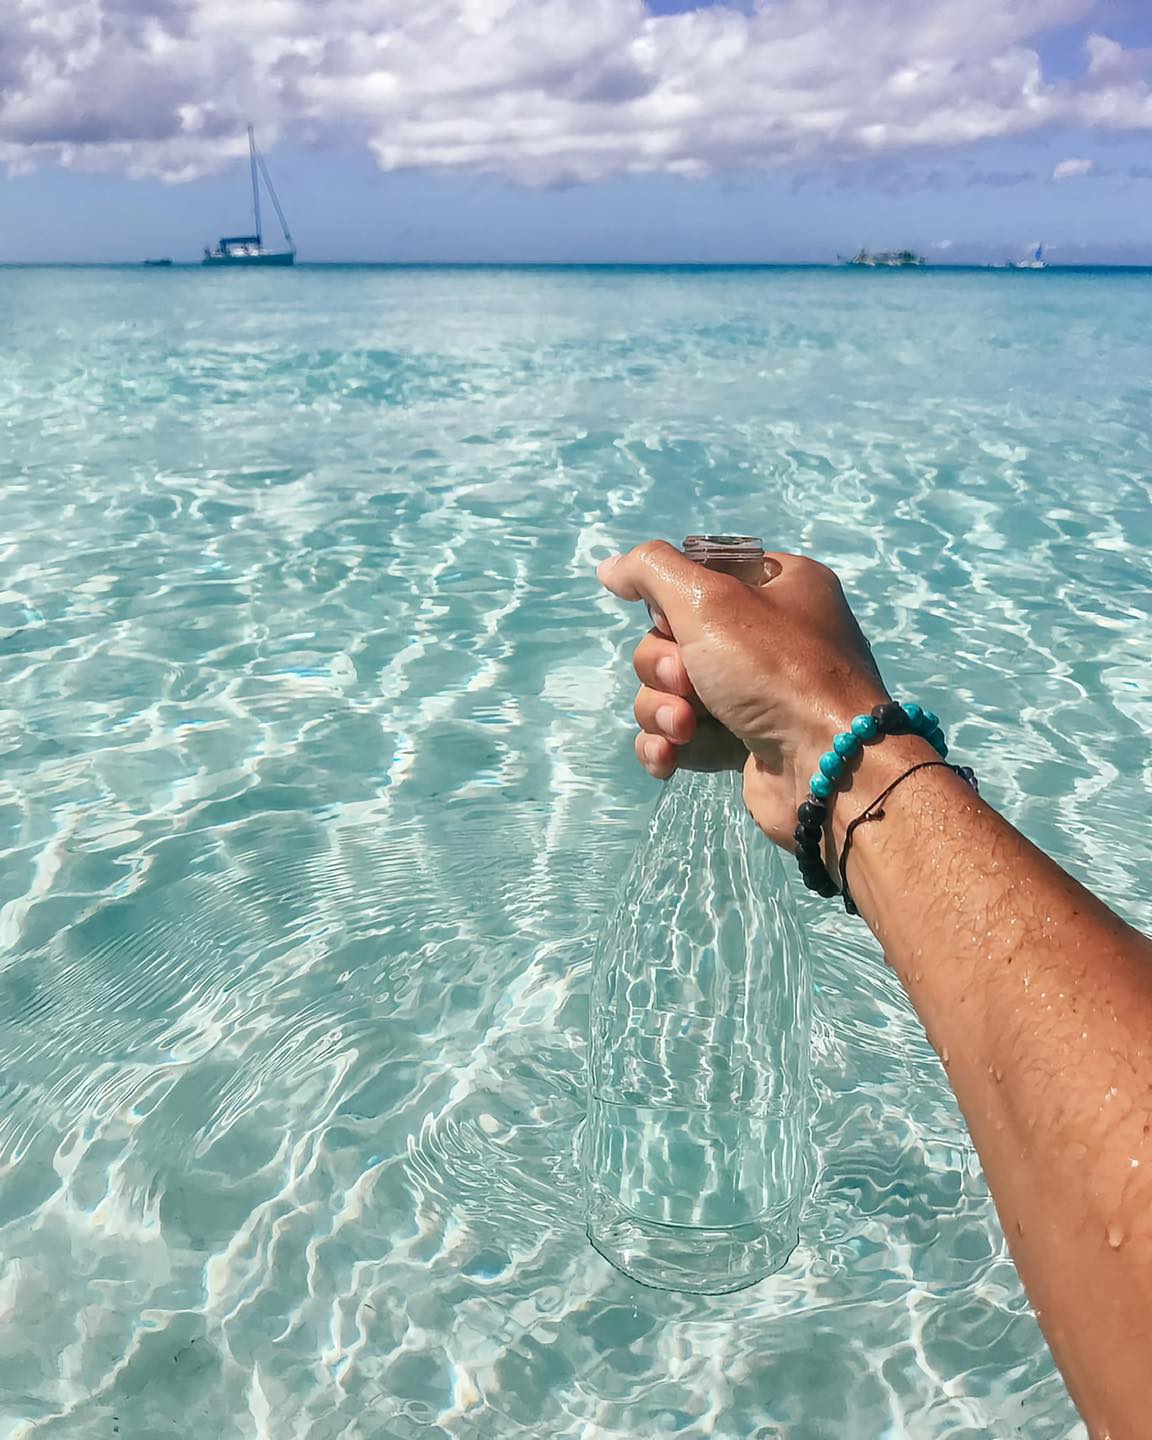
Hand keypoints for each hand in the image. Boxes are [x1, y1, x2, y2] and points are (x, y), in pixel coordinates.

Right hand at [597, 541, 890, 844]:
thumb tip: (609, 567)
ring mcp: (758, 693)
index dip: (672, 604)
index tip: (675, 621)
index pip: (698, 577)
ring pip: (671, 691)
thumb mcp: (708, 598)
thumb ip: (651, 570)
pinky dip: (669, 746)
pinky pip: (683, 737)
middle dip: (663, 667)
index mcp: (779, 586)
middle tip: (686, 681)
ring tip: (685, 728)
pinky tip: (670, 758)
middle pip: (672, 638)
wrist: (827, 767)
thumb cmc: (774, 669)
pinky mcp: (744, 743)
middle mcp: (772, 635)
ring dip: (662, 710)